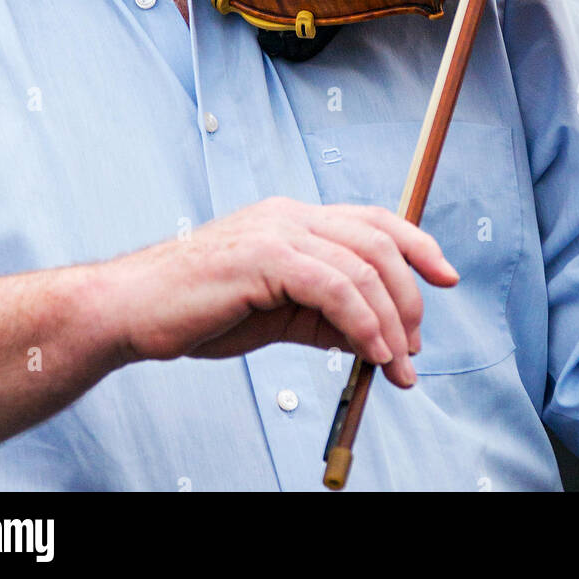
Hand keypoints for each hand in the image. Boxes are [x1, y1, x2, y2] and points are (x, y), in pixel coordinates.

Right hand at [109, 197, 459, 387]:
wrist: (132, 311)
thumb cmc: (196, 311)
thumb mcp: (274, 312)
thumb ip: (321, 315)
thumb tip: (373, 335)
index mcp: (291, 220)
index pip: (371, 220)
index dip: (416, 244)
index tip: (446, 276)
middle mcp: (289, 216)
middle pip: (377, 240)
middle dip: (410, 294)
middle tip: (416, 345)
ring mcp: (277, 232)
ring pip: (362, 265)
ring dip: (390, 319)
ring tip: (398, 362)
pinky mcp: (264, 259)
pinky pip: (334, 288)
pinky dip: (362, 321)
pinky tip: (371, 352)